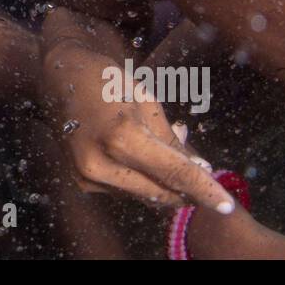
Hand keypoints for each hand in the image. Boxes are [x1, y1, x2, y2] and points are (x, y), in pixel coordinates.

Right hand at [40, 8, 234, 213]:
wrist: (57, 78)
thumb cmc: (106, 80)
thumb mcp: (146, 101)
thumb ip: (172, 141)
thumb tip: (200, 170)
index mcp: (121, 137)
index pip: (173, 172)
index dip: (203, 190)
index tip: (227, 206)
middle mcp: (100, 164)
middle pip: (159, 192)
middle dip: (185, 189)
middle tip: (202, 172)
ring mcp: (88, 176)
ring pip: (143, 193)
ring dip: (163, 182)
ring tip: (165, 149)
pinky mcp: (82, 181)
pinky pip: (125, 188)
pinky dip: (142, 178)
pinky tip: (143, 155)